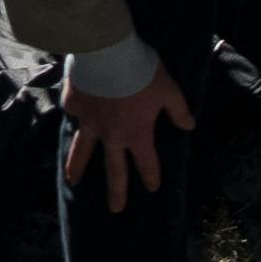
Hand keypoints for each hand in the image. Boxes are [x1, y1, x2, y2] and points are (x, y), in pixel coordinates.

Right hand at [65, 62, 191, 209]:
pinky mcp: (73, 105)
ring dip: (78, 168)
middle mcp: (111, 135)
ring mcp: (88, 121)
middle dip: (117, 192)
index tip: (152, 188)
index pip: (146, 163)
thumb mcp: (169, 91)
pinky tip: (71, 116)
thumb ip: (178, 111)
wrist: (106, 52)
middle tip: (116, 209)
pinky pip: (73, 113)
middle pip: (114, 170)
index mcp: (137, 134)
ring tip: (73, 182)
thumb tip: (189, 127)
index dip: (151, 176)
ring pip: (82, 151)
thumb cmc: (141, 73)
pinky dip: (74, 115)